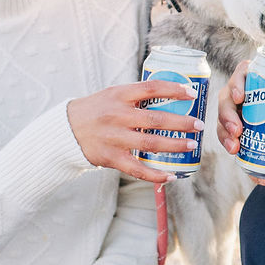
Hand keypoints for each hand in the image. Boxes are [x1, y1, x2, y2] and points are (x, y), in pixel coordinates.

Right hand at [67, 80, 201, 181]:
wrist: (66, 129)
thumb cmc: (96, 110)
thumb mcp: (112, 94)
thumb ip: (136, 95)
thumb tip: (172, 94)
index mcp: (119, 95)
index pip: (151, 88)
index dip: (174, 89)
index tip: (192, 93)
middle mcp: (117, 115)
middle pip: (155, 119)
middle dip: (181, 123)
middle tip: (199, 125)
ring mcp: (114, 137)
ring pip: (150, 144)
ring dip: (174, 145)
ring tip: (192, 145)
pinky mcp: (110, 157)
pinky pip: (137, 168)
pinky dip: (155, 174)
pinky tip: (171, 176)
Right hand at [215, 61, 264, 184]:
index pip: (244, 74)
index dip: (236, 83)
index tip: (240, 98)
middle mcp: (254, 98)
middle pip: (228, 101)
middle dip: (226, 117)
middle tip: (237, 132)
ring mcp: (252, 119)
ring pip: (227, 125)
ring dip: (225, 138)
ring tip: (235, 150)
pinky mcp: (256, 139)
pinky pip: (242, 149)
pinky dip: (246, 163)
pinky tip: (257, 176)